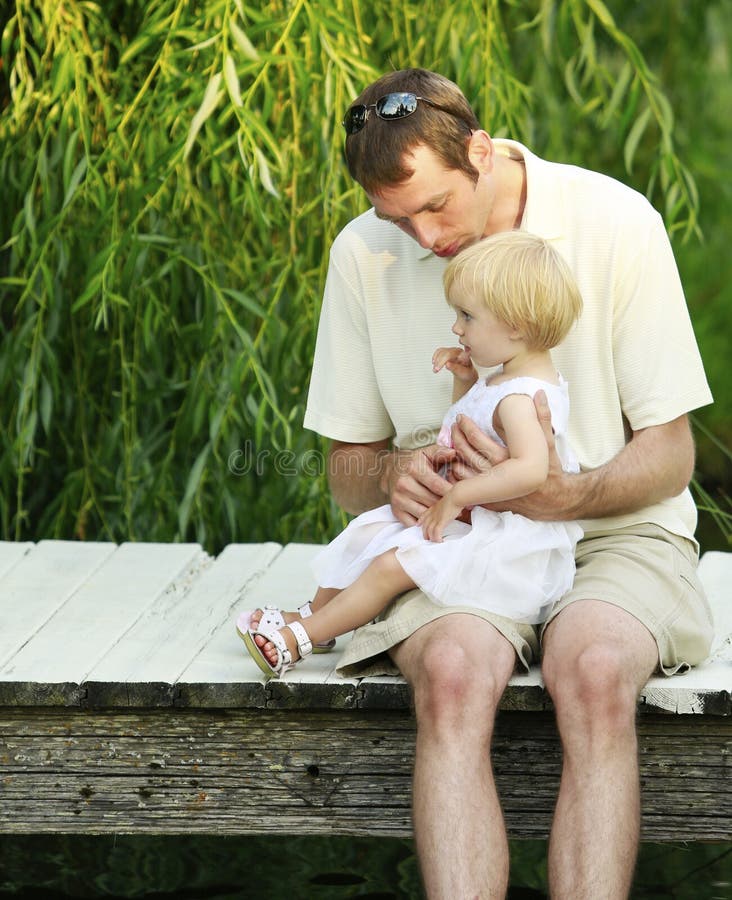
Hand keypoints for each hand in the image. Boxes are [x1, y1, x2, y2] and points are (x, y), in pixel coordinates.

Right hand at [382, 444, 455, 526]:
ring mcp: (398, 499)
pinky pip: (414, 522)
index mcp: (414, 469)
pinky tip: (432, 517)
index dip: (451, 492)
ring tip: (448, 512)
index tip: (461, 495)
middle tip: (459, 506)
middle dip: (447, 505)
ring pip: (424, 513)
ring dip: (437, 514)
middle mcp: (404, 484)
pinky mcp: (395, 510)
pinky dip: (424, 522)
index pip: (437, 485)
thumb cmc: (413, 462)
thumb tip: (453, 453)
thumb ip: (440, 451)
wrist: (389, 469)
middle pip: (432, 501)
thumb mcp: (426, 452)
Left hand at [417, 492, 462, 541]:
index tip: (417, 524)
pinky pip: (436, 533)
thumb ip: (448, 506)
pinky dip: (437, 538)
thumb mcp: (449, 501)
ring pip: (429, 531)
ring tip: (434, 542)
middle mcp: (433, 513)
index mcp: (434, 508)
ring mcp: (436, 518)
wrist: (457, 496)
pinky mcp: (441, 522)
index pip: (424, 515)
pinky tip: (440, 541)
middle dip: (425, 533)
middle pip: (425, 525)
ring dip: (431, 538)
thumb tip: (453, 508)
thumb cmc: (456, 497)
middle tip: (427, 539)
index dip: (420, 520)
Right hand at [432, 346, 476, 382]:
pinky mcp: (447, 352)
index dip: (445, 360)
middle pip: (447, 352)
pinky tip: (434, 362)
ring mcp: (452, 351)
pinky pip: (439, 351)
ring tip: (435, 369)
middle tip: (436, 370)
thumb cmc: (467, 373)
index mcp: (464, 355)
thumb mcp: (464, 374)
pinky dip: (435, 356)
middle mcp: (458, 351)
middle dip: (440, 361)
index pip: (455, 355)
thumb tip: (447, 364)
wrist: (466, 372)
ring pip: (442, 351)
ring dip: (436, 360)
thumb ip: (456, 369)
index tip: (443, 366)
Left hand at [451, 390, 569, 519]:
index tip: (461, 418)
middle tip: (453, 427)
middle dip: (456, 438)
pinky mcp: (489, 502)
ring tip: (450, 443)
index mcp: (509, 459)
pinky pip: (466, 489)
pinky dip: (457, 476)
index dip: (466, 427)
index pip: (478, 441)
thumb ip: (542, 418)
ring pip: (462, 472)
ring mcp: (492, 491)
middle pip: (467, 455)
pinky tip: (456, 465)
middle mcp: (498, 475)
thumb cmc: (551, 472)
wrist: (554, 502)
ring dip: (453, 457)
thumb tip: (539, 394)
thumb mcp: (548, 444)